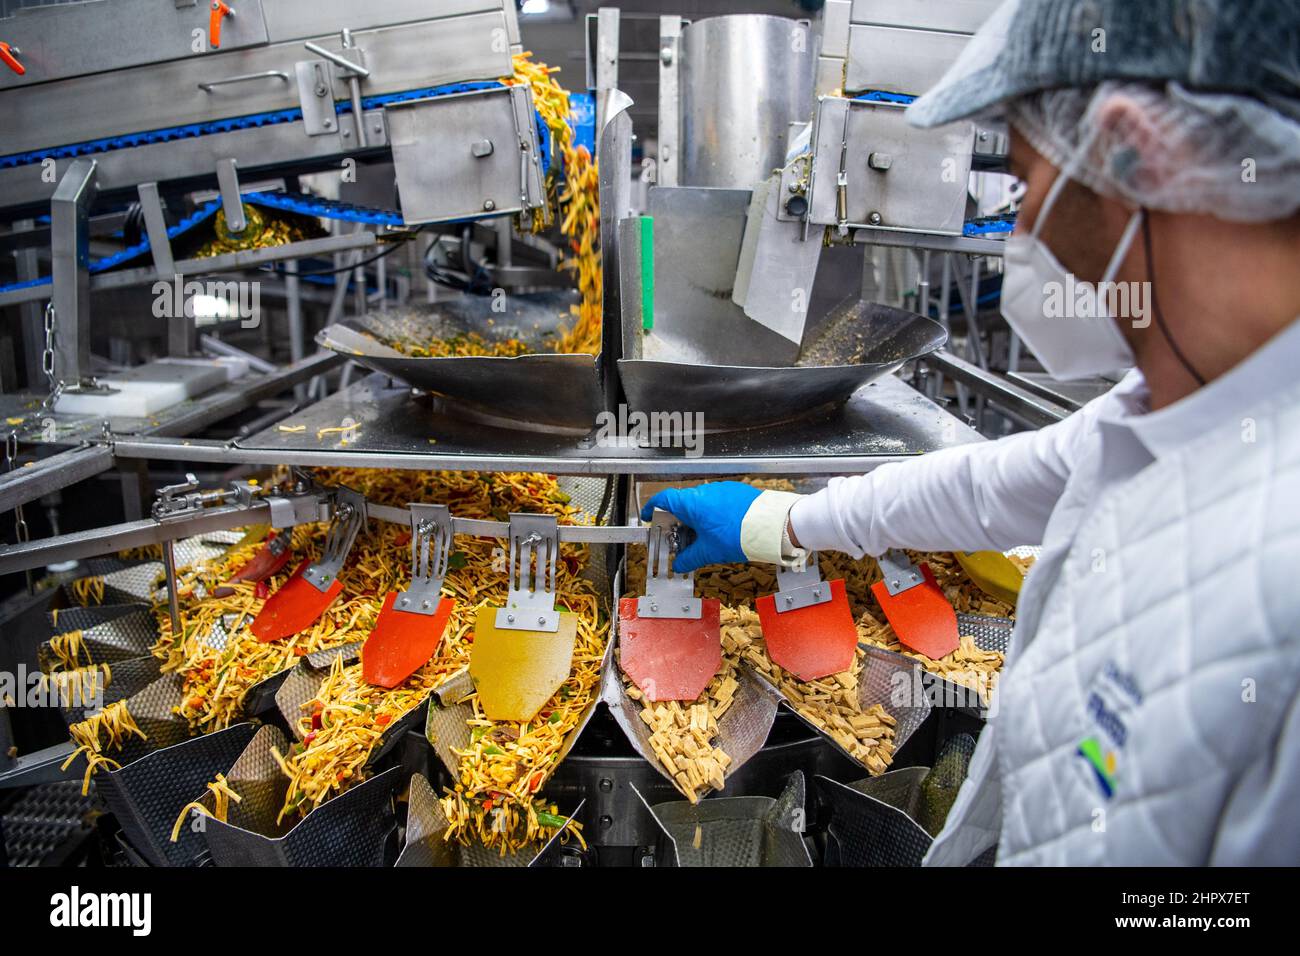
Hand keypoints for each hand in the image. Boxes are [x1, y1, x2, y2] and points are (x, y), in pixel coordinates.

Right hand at [640, 482, 761, 571]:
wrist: (771, 526)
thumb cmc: (740, 535)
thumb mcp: (709, 551)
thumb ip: (690, 558)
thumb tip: (679, 564)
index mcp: (692, 502)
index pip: (664, 499)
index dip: (653, 508)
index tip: (649, 516)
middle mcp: (704, 492)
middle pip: (682, 504)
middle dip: (677, 522)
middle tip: (678, 539)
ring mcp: (721, 490)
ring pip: (700, 504)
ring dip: (696, 520)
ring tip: (701, 539)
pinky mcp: (735, 492)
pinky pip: (716, 503)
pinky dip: (711, 515)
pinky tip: (718, 532)